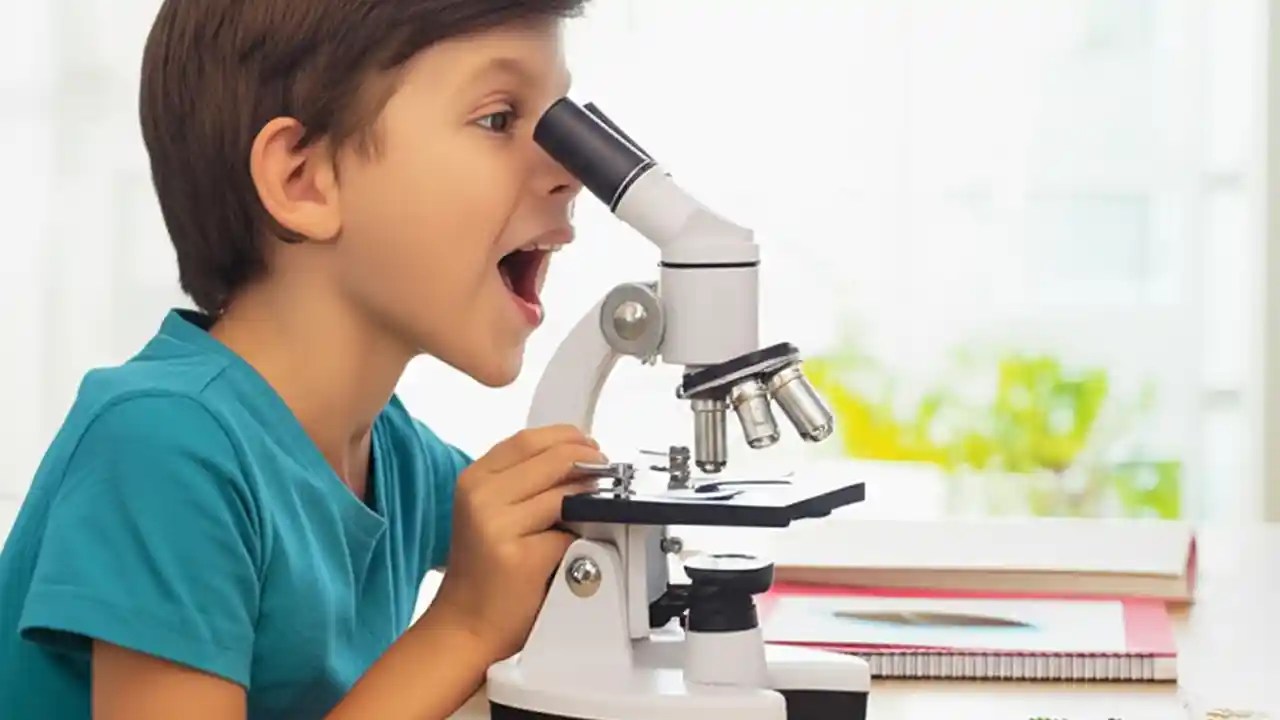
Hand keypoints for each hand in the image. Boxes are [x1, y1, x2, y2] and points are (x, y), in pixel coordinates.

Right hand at [428, 425, 603, 662]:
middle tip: (604, 472)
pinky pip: (568, 535)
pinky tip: (568, 551)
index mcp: (473, 479)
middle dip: (587, 462)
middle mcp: (481, 497)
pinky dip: (578, 540)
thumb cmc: (484, 571)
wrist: (465, 624)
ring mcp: (498, 526)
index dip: (567, 437)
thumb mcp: (491, 512)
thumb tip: (578, 458)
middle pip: (552, 460)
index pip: (528, 440)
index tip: (589, 444)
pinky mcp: (520, 556)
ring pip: (565, 495)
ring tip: (588, 513)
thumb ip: (523, 482)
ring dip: (587, 502)